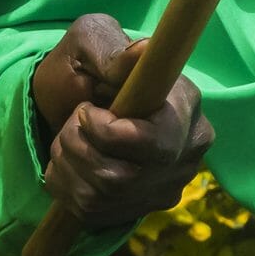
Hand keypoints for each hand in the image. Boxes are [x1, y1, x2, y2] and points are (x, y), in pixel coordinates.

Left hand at [31, 14, 213, 228]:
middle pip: (122, 177)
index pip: (157, 143)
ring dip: (68, 162)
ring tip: (69, 138)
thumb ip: (113, 52)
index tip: (85, 111)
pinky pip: (94, 211)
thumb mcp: (91, 44)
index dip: (110, 135)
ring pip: (102, 194)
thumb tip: (144, 51)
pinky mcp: (143, 207)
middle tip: (73, 121)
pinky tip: (73, 162)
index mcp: (187, 107)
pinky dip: (66, 185)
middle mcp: (188, 153)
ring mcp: (169, 185)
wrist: (70, 100)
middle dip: (79, 148)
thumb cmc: (85, 66)